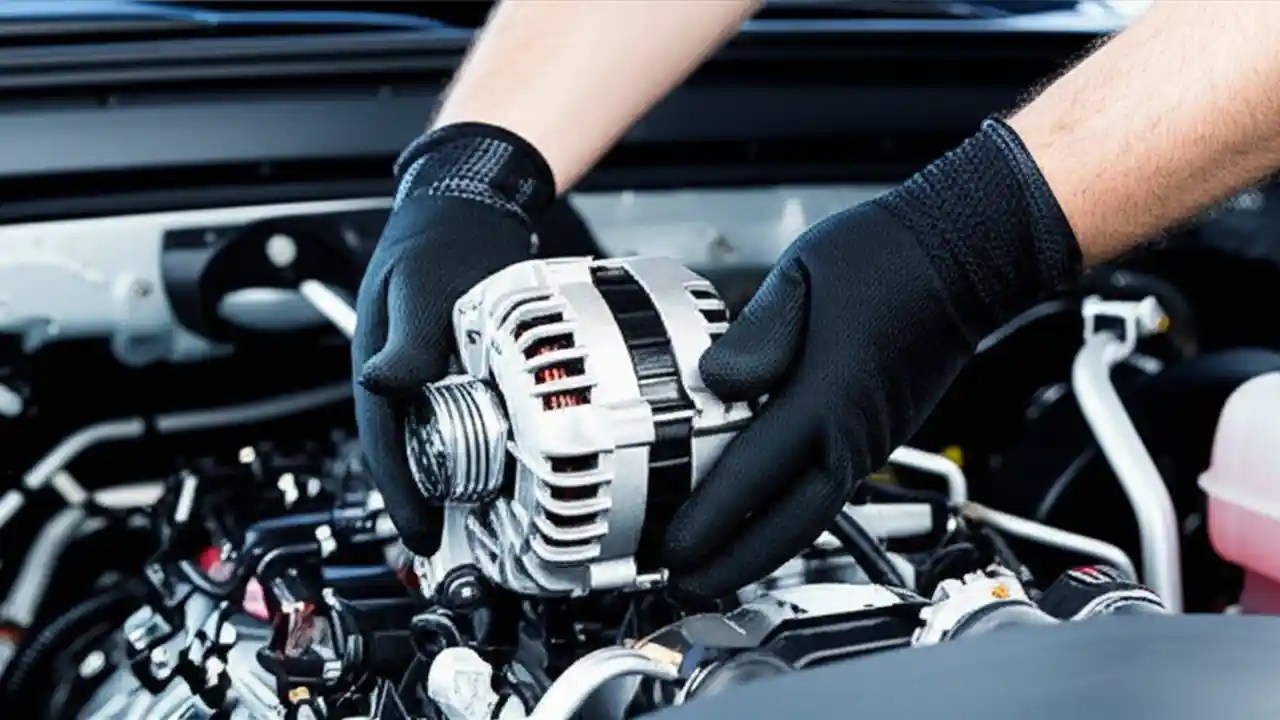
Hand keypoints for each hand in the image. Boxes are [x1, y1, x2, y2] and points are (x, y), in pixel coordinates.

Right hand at [353, 123, 554, 554]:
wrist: (467, 202)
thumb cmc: (439, 238)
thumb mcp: (422, 287)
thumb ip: (408, 340)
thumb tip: (381, 383)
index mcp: (376, 359)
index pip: (382, 441)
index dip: (401, 493)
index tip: (420, 534)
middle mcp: (392, 369)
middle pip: (401, 448)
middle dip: (419, 496)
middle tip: (444, 539)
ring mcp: (417, 365)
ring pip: (423, 434)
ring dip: (440, 474)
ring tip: (462, 512)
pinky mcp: (443, 360)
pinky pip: (445, 412)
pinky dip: (460, 442)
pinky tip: (481, 458)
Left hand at [662, 119, 1081, 597]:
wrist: (966, 255)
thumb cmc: (890, 256)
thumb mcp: (806, 272)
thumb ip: (758, 330)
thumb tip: (715, 377)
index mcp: (826, 394)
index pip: (754, 474)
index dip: (709, 519)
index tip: (673, 548)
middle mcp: (852, 431)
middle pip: (788, 525)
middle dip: (733, 563)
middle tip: (686, 585)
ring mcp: (868, 438)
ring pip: (810, 516)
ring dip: (761, 550)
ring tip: (716, 570)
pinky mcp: (875, 433)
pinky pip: (826, 493)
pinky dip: (789, 520)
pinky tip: (762, 522)